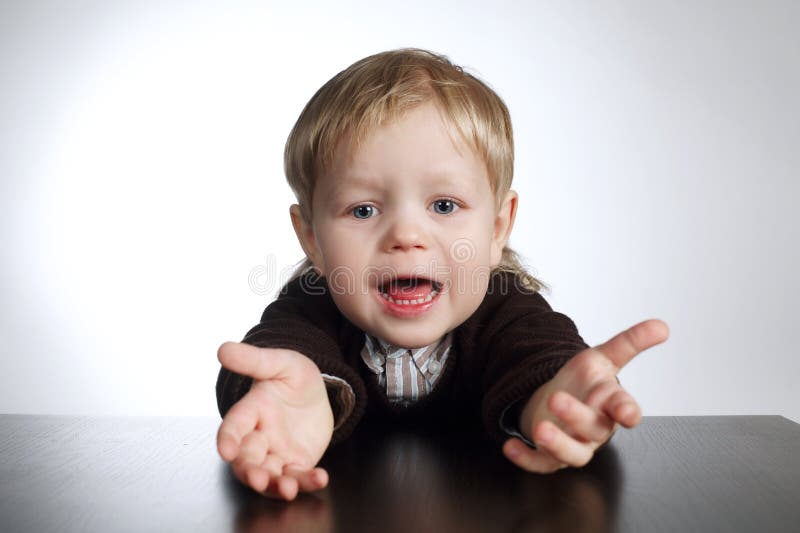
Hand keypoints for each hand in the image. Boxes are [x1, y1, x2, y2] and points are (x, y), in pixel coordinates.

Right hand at [216, 342, 333, 498]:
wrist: (317, 392)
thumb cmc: (293, 377)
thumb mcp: (280, 363)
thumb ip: (254, 360)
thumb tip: (224, 349)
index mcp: (251, 410)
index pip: (233, 426)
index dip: (227, 439)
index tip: (225, 450)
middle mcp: (259, 436)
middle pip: (246, 459)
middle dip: (250, 471)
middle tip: (258, 478)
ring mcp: (276, 452)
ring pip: (269, 475)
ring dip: (275, 485)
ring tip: (288, 489)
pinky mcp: (295, 463)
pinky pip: (297, 476)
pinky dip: (306, 481)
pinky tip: (320, 478)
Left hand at [503, 319, 668, 472]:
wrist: (559, 400)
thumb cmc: (585, 384)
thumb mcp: (603, 357)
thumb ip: (630, 342)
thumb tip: (661, 326)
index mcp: (610, 404)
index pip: (624, 409)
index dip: (627, 411)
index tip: (628, 413)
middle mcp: (595, 427)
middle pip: (593, 429)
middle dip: (576, 416)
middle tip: (557, 399)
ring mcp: (573, 443)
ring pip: (572, 454)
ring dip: (557, 445)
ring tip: (540, 430)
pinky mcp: (550, 455)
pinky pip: (540, 463)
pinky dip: (526, 458)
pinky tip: (510, 446)